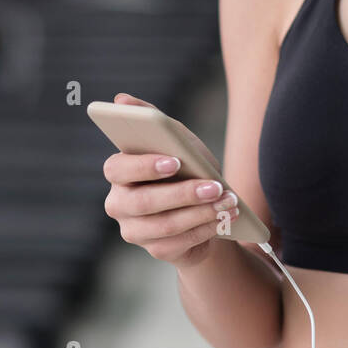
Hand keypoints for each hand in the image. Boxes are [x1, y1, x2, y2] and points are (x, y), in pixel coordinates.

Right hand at [101, 93, 239, 268]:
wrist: (201, 208)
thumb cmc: (185, 167)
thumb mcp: (175, 140)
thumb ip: (149, 118)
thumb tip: (120, 98)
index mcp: (118, 172)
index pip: (118, 168)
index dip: (145, 166)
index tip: (175, 161)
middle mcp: (118, 203)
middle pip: (143, 201)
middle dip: (183, 193)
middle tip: (216, 186)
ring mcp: (134, 230)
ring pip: (166, 225)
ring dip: (202, 212)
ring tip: (229, 201)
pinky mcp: (156, 249)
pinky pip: (180, 242)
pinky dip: (207, 228)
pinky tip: (227, 218)